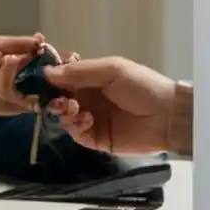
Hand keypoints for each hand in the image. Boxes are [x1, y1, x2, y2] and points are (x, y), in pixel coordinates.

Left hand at [0, 34, 46, 122]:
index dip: (45, 53)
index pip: (37, 57)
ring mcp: (22, 92)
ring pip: (38, 83)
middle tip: (54, 60)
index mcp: (17, 61)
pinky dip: (16, 78)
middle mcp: (23, 78)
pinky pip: (26, 94)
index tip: (49, 48)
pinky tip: (8, 67)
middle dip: (48, 66)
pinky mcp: (16, 105)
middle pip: (43, 72)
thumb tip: (41, 39)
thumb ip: (19, 43)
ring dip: (36, 73)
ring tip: (26, 64)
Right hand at [42, 56, 175, 154]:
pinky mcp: (97, 139)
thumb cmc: (142, 86)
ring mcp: (93, 118)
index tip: (42, 77)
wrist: (167, 116)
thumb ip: (80, 72)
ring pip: (65, 116)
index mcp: (94, 78)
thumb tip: (48, 72)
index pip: (65, 76)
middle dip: (54, 97)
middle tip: (56, 98)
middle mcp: (90, 97)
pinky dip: (76, 126)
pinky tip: (86, 119)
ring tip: (72, 107)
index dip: (53, 77)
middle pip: (60, 97)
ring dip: (64, 111)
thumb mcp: (112, 71)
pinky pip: (77, 133)